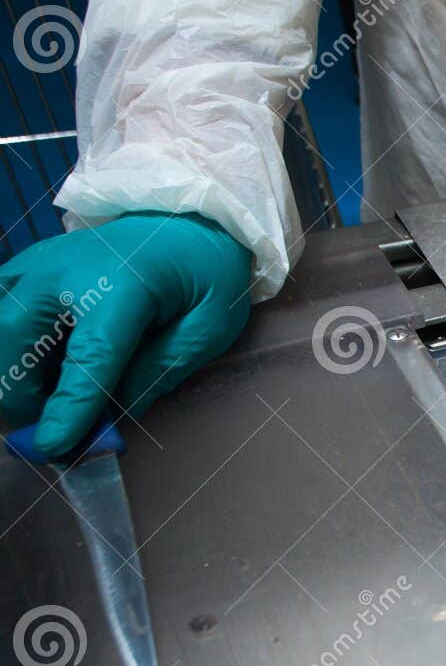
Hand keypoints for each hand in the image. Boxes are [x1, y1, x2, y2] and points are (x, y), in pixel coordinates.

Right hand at [0, 212, 251, 455]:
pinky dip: (9, 348)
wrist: (189, 219)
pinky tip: (41, 366)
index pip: (86, 360)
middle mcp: (64, 271)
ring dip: (10, 371)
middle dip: (19, 394)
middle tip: (49, 426)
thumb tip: (112, 419)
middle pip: (12, 340)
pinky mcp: (25, 266)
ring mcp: (36, 264)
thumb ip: (156, 373)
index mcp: (121, 287)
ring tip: (46, 399)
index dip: (67, 408)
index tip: (53, 446)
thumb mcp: (205, 329)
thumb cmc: (205, 275)